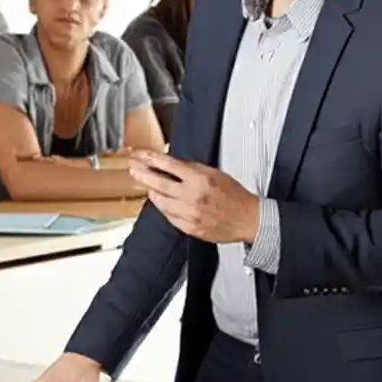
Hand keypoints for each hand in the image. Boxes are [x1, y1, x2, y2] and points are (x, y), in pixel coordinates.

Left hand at [130, 150, 258, 242]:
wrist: (247, 220)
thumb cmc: (234, 196)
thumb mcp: (214, 173)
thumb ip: (191, 169)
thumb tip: (170, 164)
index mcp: (199, 180)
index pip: (168, 165)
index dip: (150, 158)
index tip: (139, 154)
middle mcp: (191, 197)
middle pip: (157, 183)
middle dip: (142, 174)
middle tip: (133, 168)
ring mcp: (188, 214)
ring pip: (159, 201)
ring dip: (151, 191)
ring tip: (147, 184)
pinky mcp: (188, 227)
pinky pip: (167, 215)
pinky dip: (162, 206)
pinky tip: (160, 200)